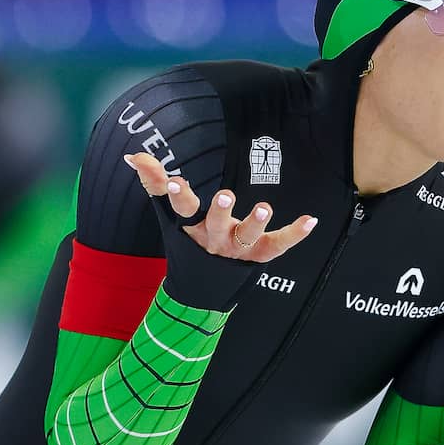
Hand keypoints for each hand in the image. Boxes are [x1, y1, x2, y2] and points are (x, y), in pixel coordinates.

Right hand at [124, 152, 316, 262]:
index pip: (182, 209)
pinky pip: (279, 245)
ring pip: (247, 236)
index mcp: (192, 226)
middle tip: (225, 196)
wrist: (204, 288)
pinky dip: (295, 234)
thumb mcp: (171, 214)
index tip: (176, 181)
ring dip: (255, 221)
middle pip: (217, 225)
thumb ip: (155, 183)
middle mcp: (215, 237)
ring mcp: (239, 247)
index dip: (178, 196)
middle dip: (220, 212)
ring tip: (264, 207)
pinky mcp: (260, 253)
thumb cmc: (189, 240)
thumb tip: (133, 157)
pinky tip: (310, 220)